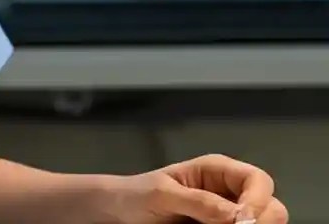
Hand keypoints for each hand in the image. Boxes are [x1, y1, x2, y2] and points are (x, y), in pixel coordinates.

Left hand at [111, 153, 286, 223]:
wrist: (118, 213)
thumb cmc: (135, 195)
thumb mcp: (162, 194)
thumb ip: (197, 201)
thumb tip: (235, 215)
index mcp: (217, 171)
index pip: (258, 180)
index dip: (258, 200)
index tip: (242, 222)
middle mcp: (230, 193)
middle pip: (271, 208)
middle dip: (261, 221)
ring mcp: (228, 216)